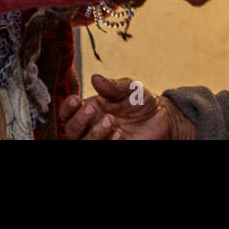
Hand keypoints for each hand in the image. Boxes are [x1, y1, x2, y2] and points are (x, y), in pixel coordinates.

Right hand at [58, 74, 191, 139]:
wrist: (161, 117)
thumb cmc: (141, 101)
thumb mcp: (129, 88)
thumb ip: (113, 85)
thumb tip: (95, 78)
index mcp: (90, 109)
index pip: (67, 112)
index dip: (66, 107)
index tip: (76, 99)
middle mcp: (92, 126)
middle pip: (71, 129)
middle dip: (79, 120)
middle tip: (94, 109)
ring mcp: (101, 139)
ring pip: (83, 142)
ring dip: (94, 132)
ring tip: (111, 120)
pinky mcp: (114, 147)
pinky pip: (102, 149)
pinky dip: (108, 142)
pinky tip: (119, 133)